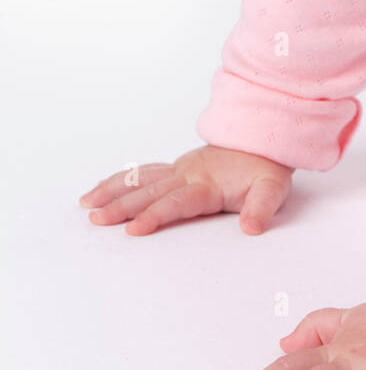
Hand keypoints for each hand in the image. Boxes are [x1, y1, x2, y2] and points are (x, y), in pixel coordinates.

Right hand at [79, 144, 293, 235]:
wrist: (263, 141)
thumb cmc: (265, 170)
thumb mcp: (273, 189)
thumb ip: (261, 208)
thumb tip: (252, 228)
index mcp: (207, 184)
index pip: (177, 201)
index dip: (155, 215)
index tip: (134, 228)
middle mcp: (187, 175)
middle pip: (150, 192)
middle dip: (122, 206)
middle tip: (97, 219)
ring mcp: (179, 170)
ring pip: (140, 181)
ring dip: (113, 192)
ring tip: (87, 205)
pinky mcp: (175, 169)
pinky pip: (143, 174)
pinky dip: (120, 181)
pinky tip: (100, 189)